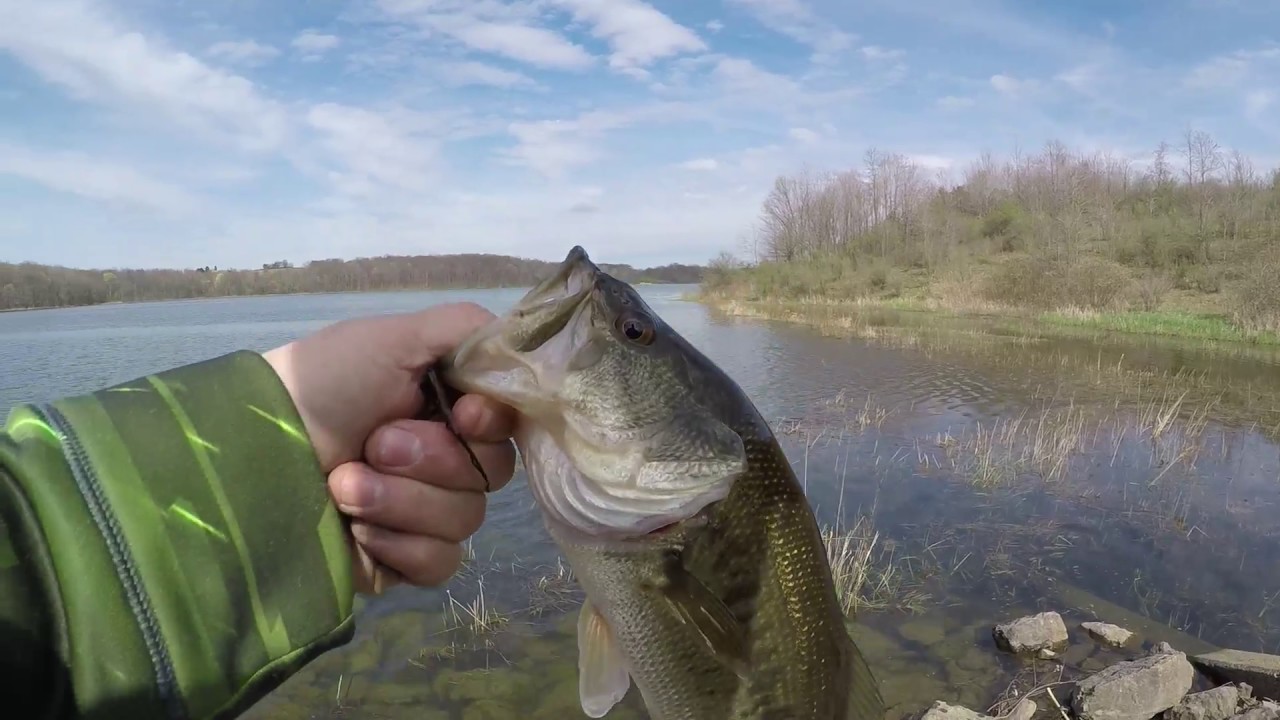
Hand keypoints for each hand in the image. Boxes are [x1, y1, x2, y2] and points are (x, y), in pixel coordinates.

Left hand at [262, 302, 518, 592]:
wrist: (251, 450)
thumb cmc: (322, 383)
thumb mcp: (392, 336)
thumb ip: (466, 330)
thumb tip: (521, 349)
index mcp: (450, 408)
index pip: (509, 427)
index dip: (492, 425)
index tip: (464, 414)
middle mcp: (445, 461)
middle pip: (490, 476)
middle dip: (430, 460)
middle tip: (375, 444)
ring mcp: (424, 514)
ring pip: (464, 521)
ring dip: (400, 500)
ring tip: (343, 484)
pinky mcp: (402, 561)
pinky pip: (438, 563)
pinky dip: (398, 544)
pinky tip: (356, 531)